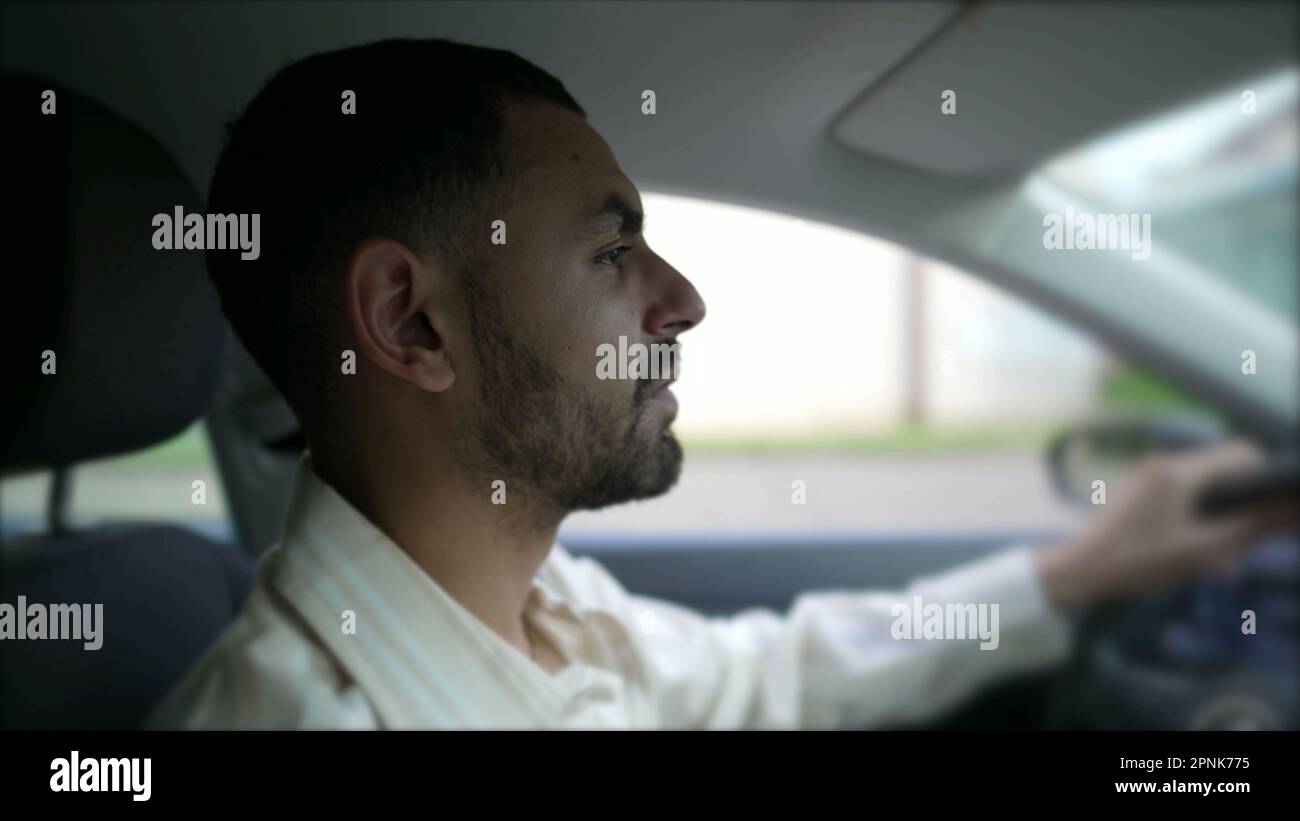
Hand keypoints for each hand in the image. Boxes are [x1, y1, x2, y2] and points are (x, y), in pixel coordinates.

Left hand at [1036, 440, 1298, 609]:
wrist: (1079, 571)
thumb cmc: (1139, 560)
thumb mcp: (1205, 549)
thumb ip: (1254, 525)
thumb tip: (1293, 508)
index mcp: (1180, 469)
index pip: (1245, 454)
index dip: (1269, 481)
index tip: (1275, 513)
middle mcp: (1166, 462)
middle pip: (1228, 468)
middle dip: (1245, 502)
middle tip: (1245, 540)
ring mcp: (1152, 476)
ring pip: (1209, 485)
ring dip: (1223, 515)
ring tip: (1220, 554)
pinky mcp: (1143, 492)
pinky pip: (1188, 496)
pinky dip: (1201, 518)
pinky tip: (1197, 553)